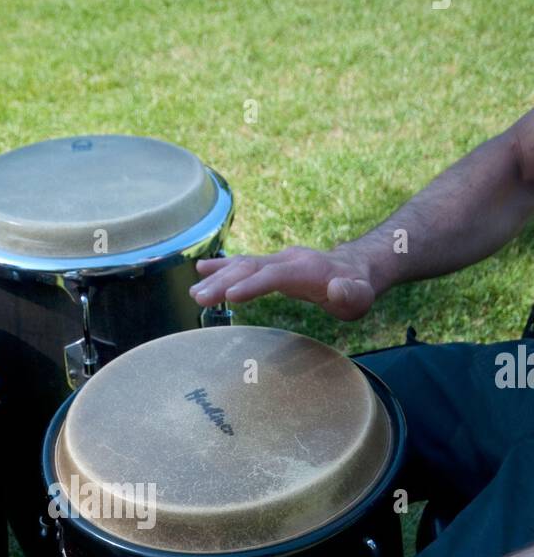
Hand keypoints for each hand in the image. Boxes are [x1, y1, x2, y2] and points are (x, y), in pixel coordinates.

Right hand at [190, 244, 376, 320]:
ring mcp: (277, 260)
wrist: (354, 267)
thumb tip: (337, 288)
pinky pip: (243, 264)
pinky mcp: (270, 265)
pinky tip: (201, 271)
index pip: (276, 275)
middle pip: (252, 268)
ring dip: (217, 278)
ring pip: (243, 265)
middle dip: (224, 282)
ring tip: (194, 293)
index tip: (231, 297)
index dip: (254, 285)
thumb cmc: (357, 289)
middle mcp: (288, 259)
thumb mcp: (361, 296)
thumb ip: (350, 293)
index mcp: (308, 269)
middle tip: (199, 297)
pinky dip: (222, 268)